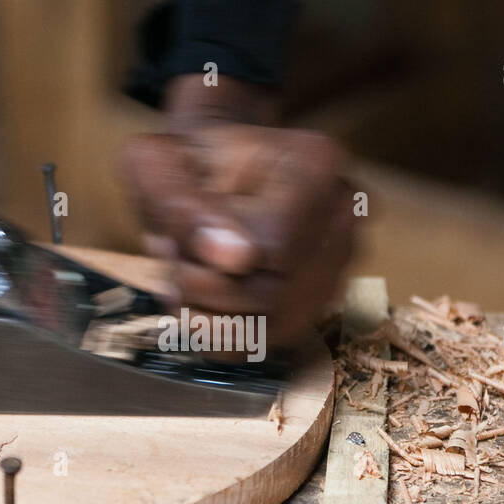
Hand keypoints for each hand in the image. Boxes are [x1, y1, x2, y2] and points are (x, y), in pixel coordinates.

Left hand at [123, 75, 356, 352]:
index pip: (274, 248)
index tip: (176, 244)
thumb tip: (237, 261)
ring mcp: (343, 260)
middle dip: (207, 291)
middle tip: (176, 259)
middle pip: (276, 295)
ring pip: (278, 327)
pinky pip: (277, 342)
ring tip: (190, 274)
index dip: (213, 264)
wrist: (208, 170)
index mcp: (316, 164)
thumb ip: (185, 209)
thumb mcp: (158, 167)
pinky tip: (205, 302)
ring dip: (214, 317)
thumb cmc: (184, 161)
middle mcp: (344, 214)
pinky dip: (228, 334)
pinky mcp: (324, 298)